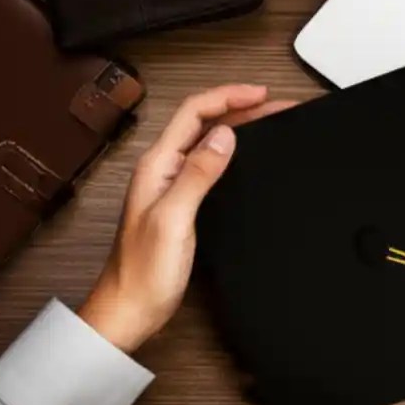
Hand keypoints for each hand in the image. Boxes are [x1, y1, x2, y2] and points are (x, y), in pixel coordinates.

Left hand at [78, 85, 295, 352]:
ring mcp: (170, 185)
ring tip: (268, 118)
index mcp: (156, 165)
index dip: (228, 97)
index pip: (194, 113)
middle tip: (275, 104)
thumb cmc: (142, 273)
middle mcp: (162, 169)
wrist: (128, 310)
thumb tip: (224, 136)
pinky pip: (208, 164)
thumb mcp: (173, 219)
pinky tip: (245, 155)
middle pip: (202, 122)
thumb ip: (197, 174)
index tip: (261, 95)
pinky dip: (231, 151)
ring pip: (207, 141)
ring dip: (237, 124)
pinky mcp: (181, 203)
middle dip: (239, 106)